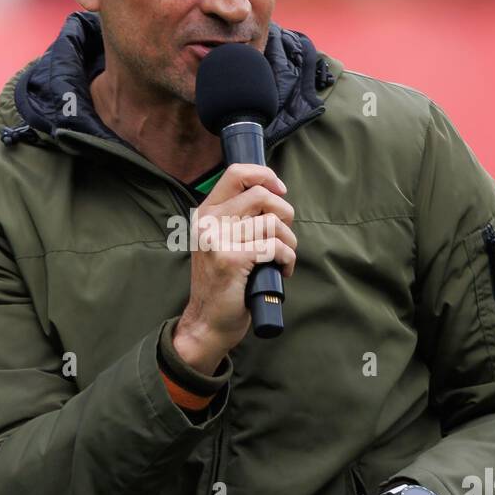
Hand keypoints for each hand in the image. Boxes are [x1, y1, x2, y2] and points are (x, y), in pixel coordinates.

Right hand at [173, 163, 296, 374]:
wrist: (208, 322)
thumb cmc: (224, 283)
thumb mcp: (223, 242)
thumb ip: (239, 217)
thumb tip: (275, 194)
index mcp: (206, 213)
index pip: (236, 173)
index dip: (265, 176)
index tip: (280, 191)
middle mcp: (208, 222)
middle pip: (261, 196)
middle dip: (284, 214)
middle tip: (284, 236)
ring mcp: (217, 240)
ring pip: (272, 223)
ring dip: (288, 242)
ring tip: (283, 258)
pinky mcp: (231, 260)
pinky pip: (274, 247)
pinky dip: (287, 259)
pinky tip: (282, 270)